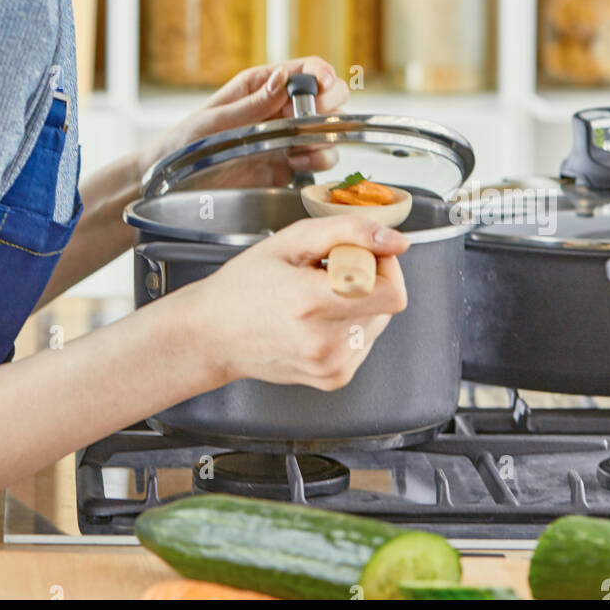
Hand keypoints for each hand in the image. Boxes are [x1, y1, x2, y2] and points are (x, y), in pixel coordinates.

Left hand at [139, 56, 348, 181]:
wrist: (177, 183)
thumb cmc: (189, 141)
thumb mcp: (217, 119)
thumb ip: (253, 103)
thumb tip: (284, 79)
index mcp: (263, 85)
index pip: (306, 69)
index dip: (322, 73)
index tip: (324, 85)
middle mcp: (281, 108)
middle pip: (329, 97)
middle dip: (328, 107)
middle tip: (310, 121)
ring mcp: (289, 136)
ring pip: (330, 129)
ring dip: (324, 137)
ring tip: (298, 149)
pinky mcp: (291, 164)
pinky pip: (320, 158)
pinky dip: (318, 160)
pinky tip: (295, 163)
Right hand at [189, 215, 409, 389]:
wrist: (214, 334)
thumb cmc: (244, 285)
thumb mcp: (290, 241)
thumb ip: (348, 231)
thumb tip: (395, 240)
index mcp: (311, 302)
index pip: (392, 290)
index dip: (383, 264)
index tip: (358, 254)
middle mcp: (324, 342)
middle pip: (388, 304)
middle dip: (369, 279)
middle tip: (328, 273)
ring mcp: (331, 366)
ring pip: (379, 322)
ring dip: (360, 303)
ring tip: (318, 296)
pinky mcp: (334, 378)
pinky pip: (365, 341)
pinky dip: (351, 324)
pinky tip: (318, 318)